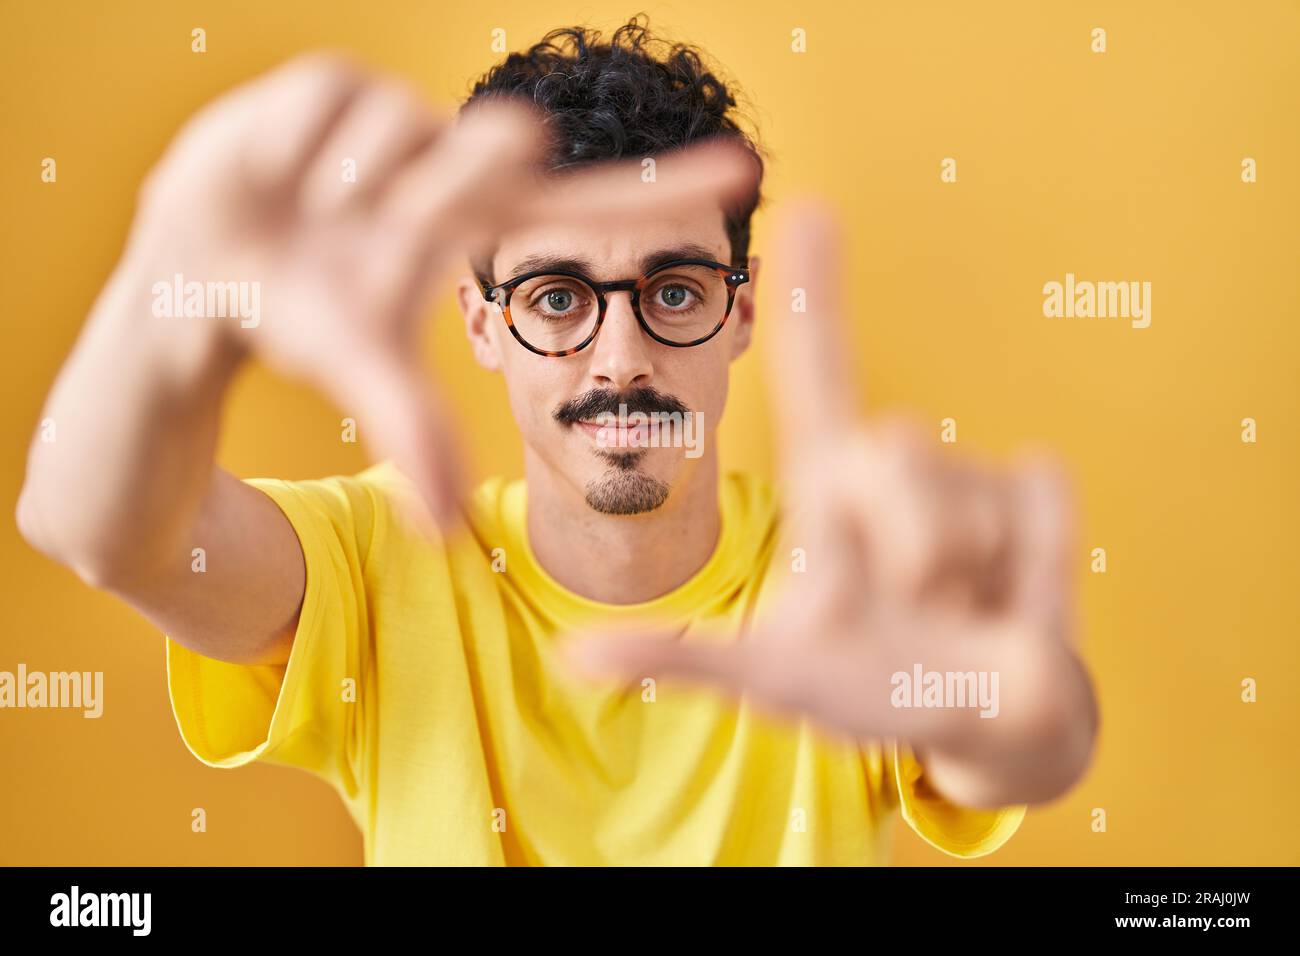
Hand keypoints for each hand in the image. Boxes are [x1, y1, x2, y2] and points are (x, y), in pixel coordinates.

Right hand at [122, 53, 757, 525]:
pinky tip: (275, 175)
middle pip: (495, 153)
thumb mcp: (360, 369)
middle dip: (469, 172)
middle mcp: (447, 170)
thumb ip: (412, 428)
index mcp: (475, 234)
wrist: (193, 271)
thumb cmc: (298, 317)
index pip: (585, 210)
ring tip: (303, 214)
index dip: (658, 194)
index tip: (745, 172)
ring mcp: (394, 125)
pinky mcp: (327, 85)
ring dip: (341, 189)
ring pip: (394, 133)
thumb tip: (446, 527)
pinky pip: (329, 101)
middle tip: (468, 172)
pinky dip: (290, 149)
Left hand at [562, 199, 1092, 796]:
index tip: (806, 209)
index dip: (812, 294)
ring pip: (966, 498)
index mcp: (826, 487)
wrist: (978, 721)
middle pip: (896, 449)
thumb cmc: (859, 685)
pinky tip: (1012, 596)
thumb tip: (575, 659)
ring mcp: (964, 479)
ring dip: (959, 580)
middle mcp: (889, 467)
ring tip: (954, 609)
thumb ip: (679, 659)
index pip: (815, 374)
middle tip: (908, 606)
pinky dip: (1029, 571)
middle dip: (905, 552)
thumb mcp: (769, 673)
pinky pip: (1038, 499)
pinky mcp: (1034, 495)